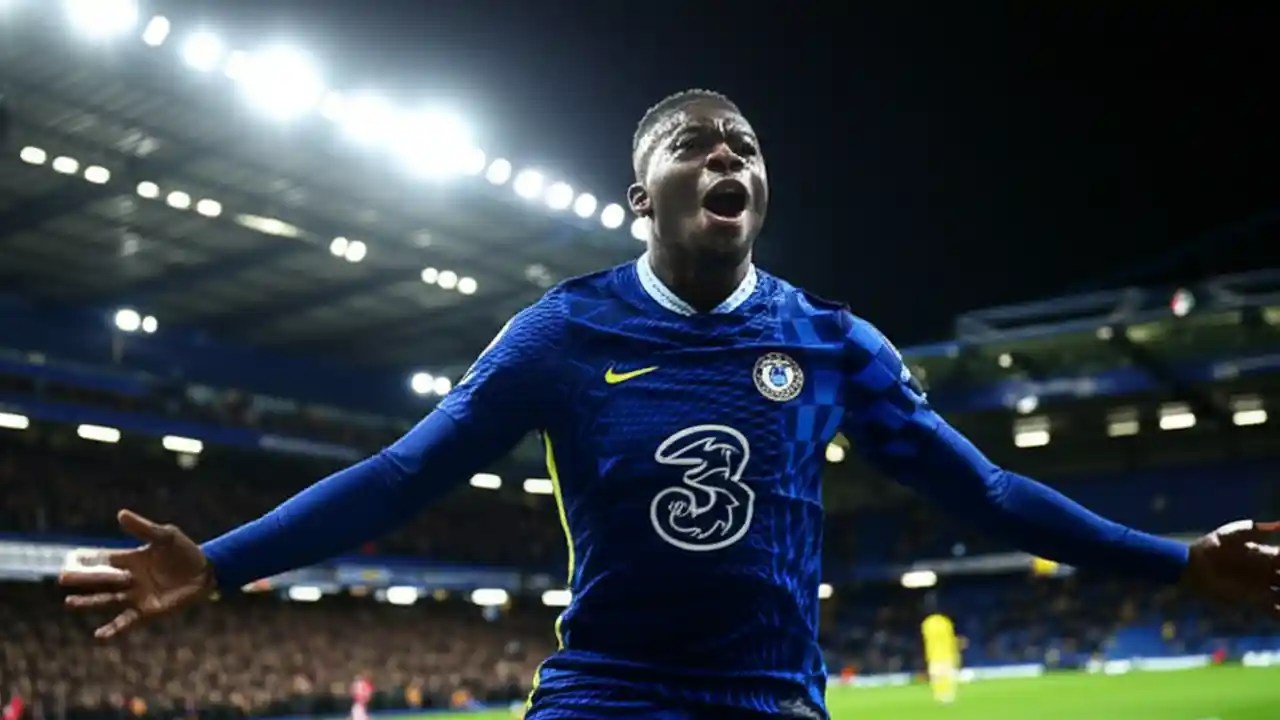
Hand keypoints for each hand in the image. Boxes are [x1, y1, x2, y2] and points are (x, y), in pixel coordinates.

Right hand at [60, 509, 215, 638]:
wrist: (206, 572)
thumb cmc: (185, 551)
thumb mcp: (166, 536)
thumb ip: (143, 528)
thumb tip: (120, 514)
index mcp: (133, 559)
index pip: (108, 558)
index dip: (93, 558)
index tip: (75, 557)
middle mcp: (130, 578)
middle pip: (103, 579)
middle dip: (83, 579)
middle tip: (62, 578)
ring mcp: (137, 595)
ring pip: (108, 599)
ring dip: (89, 602)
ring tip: (69, 602)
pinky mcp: (147, 611)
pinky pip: (126, 621)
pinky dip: (113, 629)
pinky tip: (99, 634)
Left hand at [1181, 519, 1279, 616]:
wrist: (1193, 566)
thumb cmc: (1212, 546)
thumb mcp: (1233, 535)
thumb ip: (1256, 530)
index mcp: (1265, 555)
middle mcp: (1267, 572)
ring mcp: (1262, 588)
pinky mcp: (1253, 601)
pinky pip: (1273, 610)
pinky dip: (1278, 614)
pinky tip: (1279, 612)